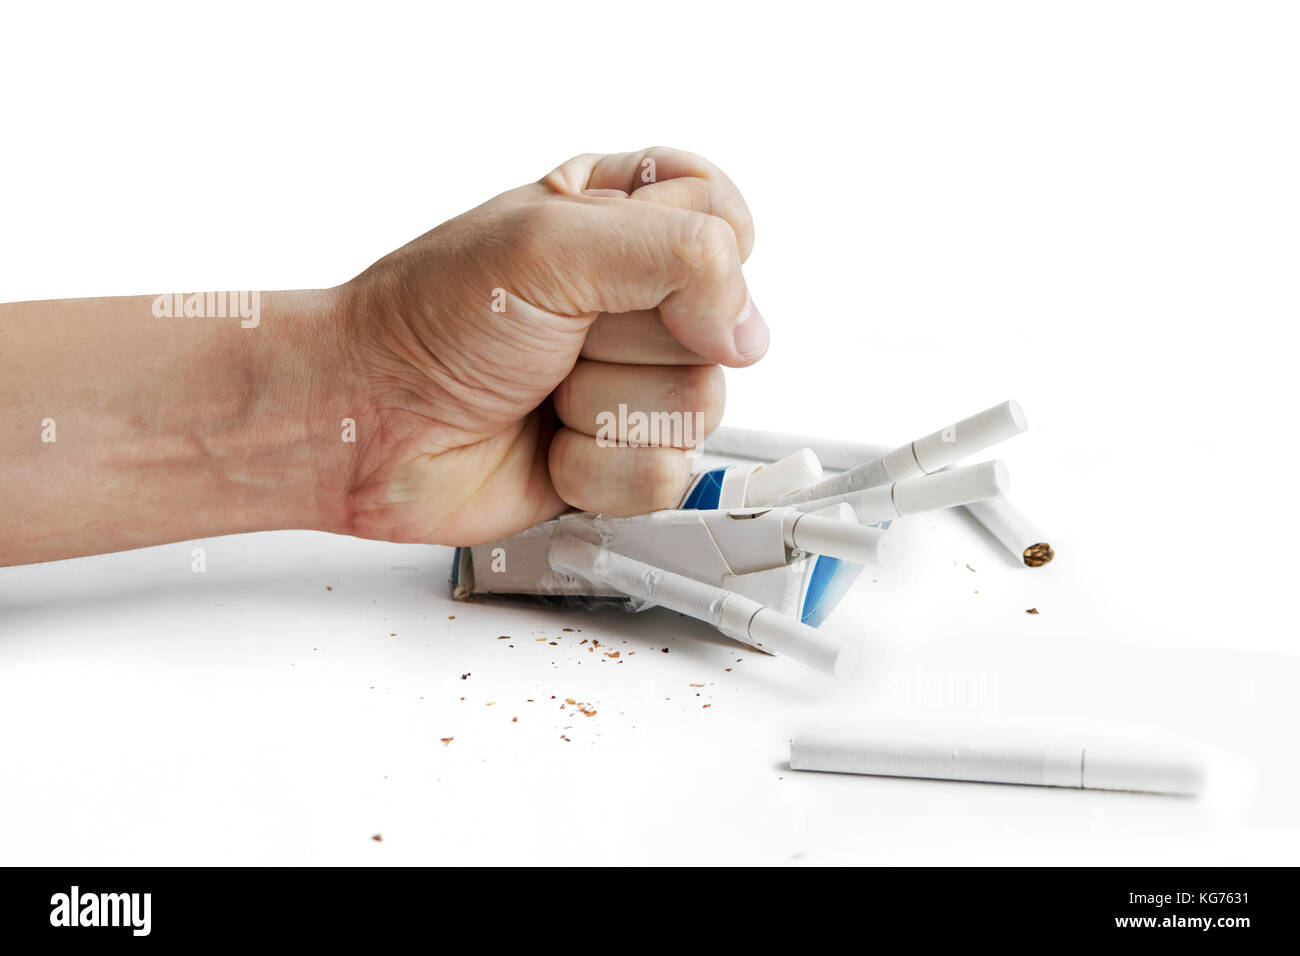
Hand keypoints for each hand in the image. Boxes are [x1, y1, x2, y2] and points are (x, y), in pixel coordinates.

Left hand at [333, 147, 766, 545]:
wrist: (367, 422)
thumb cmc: (430, 319)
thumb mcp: (552, 243)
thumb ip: (680, 255)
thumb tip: (748, 328)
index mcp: (621, 220)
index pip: (727, 222)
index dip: (698, 258)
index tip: (624, 271)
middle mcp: (636, 300)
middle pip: (724, 328)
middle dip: (631, 342)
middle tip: (559, 335)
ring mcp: (631, 381)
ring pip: (700, 408)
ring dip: (606, 409)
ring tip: (545, 391)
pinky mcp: (619, 455)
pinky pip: (666, 475)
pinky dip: (595, 467)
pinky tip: (547, 444)